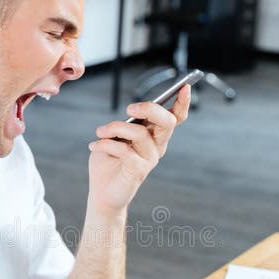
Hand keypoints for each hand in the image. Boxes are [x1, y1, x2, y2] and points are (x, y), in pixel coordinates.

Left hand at [87, 85, 189, 214]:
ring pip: (140, 133)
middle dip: (150, 109)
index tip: (184, 87)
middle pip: (167, 121)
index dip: (182, 102)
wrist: (101, 191)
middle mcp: (156, 146)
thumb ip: (124, 124)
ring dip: (116, 127)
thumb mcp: (114, 136)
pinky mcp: (139, 170)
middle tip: (129, 108)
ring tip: (99, 132)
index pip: (174, 117)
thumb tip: (130, 113)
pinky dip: (105, 144)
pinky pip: (124, 150)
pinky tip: (94, 146)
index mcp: (154, 134)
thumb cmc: (108, 162)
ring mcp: (150, 159)